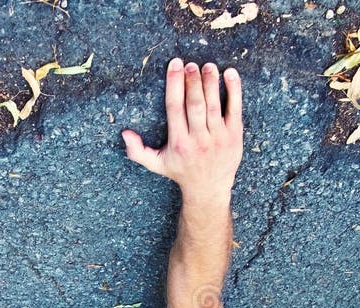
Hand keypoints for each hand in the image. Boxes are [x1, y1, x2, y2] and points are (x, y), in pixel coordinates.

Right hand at [122, 59, 242, 206]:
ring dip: (210, 82)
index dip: (174, 83)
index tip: (175, 65)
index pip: (174, 107)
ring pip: (213, 104)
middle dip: (192, 81)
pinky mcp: (235, 136)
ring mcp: (218, 137)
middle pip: (195, 103)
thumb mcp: (156, 164)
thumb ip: (138, 151)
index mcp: (178, 142)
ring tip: (207, 66)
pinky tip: (229, 73)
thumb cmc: (181, 172)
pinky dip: (234, 90)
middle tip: (191, 64)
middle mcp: (198, 139)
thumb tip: (125, 133)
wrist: (209, 189)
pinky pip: (235, 109)